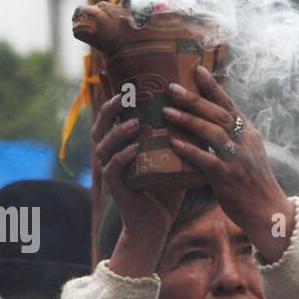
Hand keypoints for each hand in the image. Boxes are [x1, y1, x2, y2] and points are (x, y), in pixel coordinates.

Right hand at [92, 92, 182, 276]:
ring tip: (134, 122)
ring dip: (118, 132)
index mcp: (121, 145)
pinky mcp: (116, 188)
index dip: (111, 95)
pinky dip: (122, 157)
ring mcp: (111, 171)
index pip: (112, 115)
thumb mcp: (171, 158)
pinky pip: (114, 169)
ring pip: (105, 146)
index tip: (117, 74)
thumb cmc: (164, 190)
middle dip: (111, 108)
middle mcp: (111, 154)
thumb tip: (198, 111)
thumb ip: (176, 137)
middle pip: (100, 125)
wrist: (156, 224)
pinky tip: (134, 148)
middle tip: (126, 95)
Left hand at [164, 66, 296, 262]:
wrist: (269, 213)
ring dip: (188, 120)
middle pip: (218, 114)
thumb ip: (233, 139)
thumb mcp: (249, 155)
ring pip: (212, 132)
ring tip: (167, 112)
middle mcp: (246, 143)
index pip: (230, 105)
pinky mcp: (228, 178)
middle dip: (194, 99)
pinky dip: (190, 150)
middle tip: (172, 88)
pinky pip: (206, 160)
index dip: (213, 87)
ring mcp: (238, 160)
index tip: (197, 69)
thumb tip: (211, 124)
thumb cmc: (254, 185)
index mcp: (250, 134)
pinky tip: (174, 144)